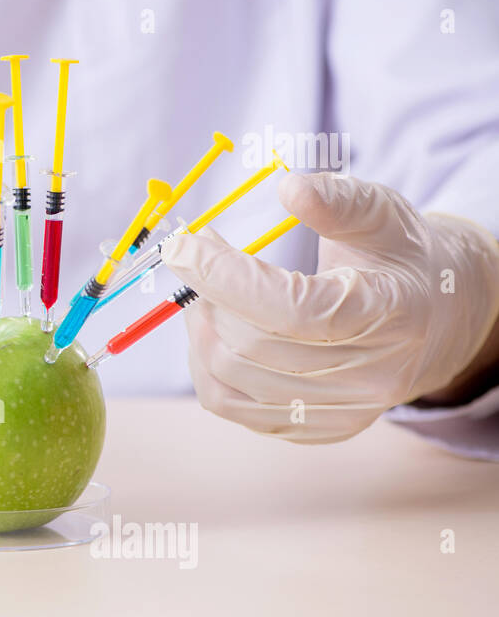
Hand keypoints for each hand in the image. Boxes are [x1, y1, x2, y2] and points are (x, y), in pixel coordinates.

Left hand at [162, 172, 498, 442]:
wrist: (434, 320)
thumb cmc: (398, 258)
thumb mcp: (382, 214)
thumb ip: (338, 200)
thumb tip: (288, 188)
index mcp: (391, 313)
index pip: (294, 308)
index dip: (227, 278)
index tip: (183, 245)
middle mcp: (371, 374)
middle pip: (254, 347)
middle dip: (207, 297)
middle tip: (195, 258)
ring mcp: (342, 410)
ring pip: (231, 380)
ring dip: (199, 330)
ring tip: (202, 292)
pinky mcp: (314, 428)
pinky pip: (230, 405)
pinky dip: (204, 365)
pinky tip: (212, 328)